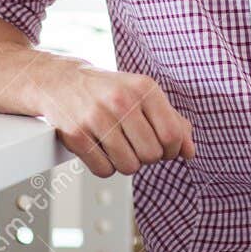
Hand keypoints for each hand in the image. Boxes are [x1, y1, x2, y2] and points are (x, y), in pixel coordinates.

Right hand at [34, 61, 194, 177]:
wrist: (61, 81)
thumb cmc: (108, 90)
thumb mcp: (143, 94)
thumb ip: (172, 121)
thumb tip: (190, 151)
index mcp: (144, 88)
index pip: (171, 136)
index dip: (172, 150)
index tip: (162, 147)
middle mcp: (121, 100)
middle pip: (151, 155)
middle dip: (146, 156)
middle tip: (134, 144)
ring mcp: (97, 117)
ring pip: (128, 166)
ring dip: (125, 163)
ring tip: (116, 145)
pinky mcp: (76, 135)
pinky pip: (104, 170)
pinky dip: (104, 166)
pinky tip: (99, 148)